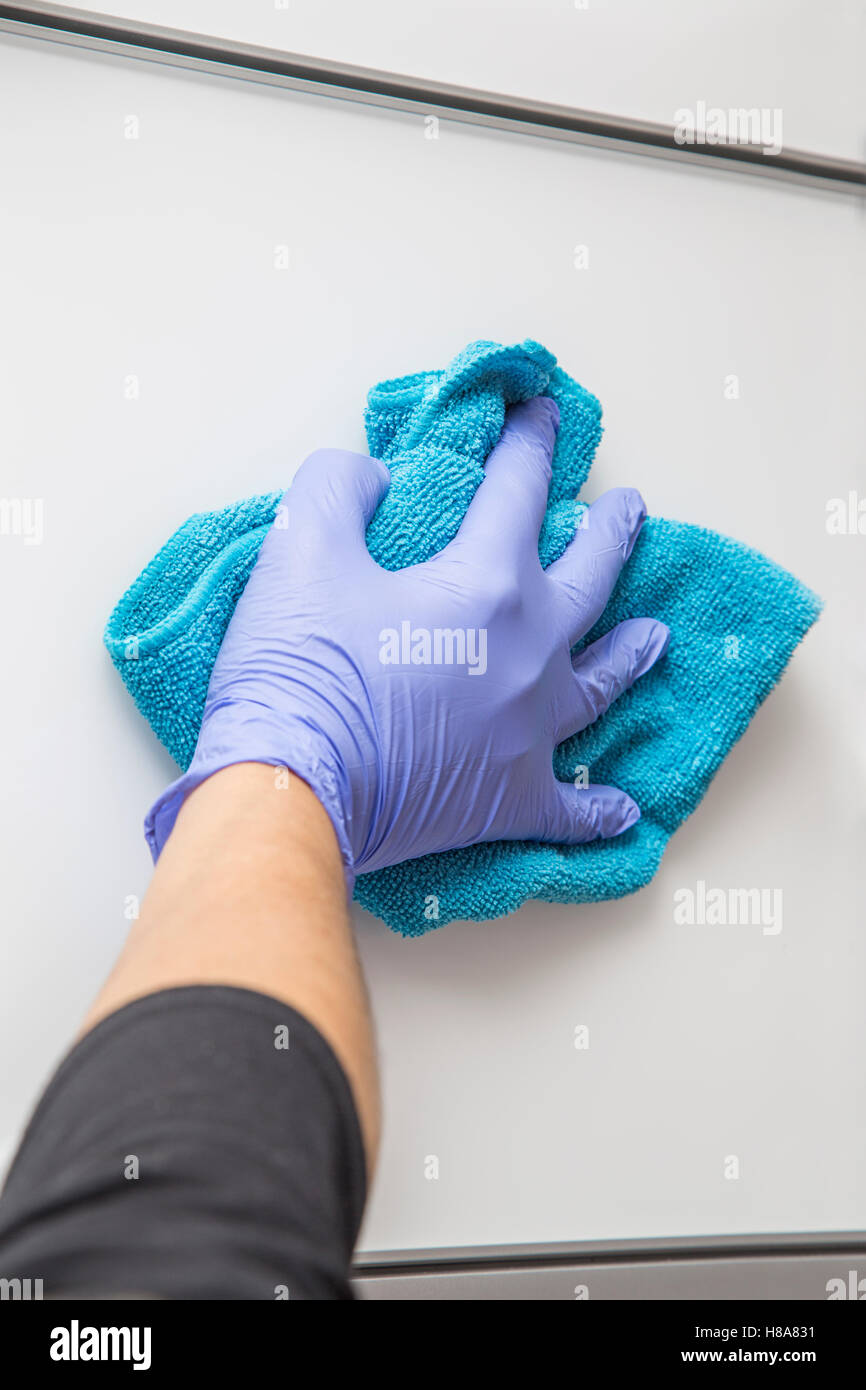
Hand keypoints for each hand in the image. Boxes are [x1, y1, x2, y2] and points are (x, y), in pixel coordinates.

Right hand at [145, 398, 668, 883]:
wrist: (292, 794)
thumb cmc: (299, 672)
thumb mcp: (300, 549)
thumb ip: (341, 488)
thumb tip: (373, 478)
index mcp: (487, 583)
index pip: (518, 493)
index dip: (528, 445)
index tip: (541, 414)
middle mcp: (530, 652)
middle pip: (589, 579)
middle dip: (612, 535)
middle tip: (632, 509)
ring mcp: (529, 731)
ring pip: (601, 682)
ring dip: (629, 654)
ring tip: (654, 637)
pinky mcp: (510, 800)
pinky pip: (571, 807)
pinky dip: (597, 810)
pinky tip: (624, 811)